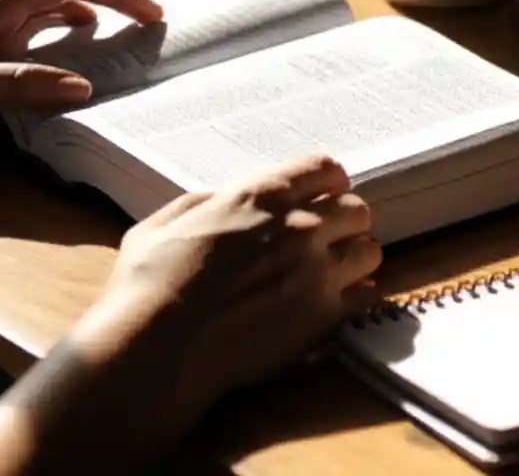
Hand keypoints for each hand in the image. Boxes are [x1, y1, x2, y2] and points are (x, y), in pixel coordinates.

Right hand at [108, 153, 382, 401]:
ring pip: (370, 251)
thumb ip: (201, 204)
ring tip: (332, 273)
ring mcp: (317, 273)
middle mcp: (299, 228)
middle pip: (357, 209)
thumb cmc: (148, 286)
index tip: (319, 196)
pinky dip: (356, 297)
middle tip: (325, 239)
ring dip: (353, 259)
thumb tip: (221, 201)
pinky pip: (367, 297)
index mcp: (261, 196)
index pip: (326, 169)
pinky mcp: (323, 318)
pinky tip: (336, 302)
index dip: (325, 183)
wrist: (157, 349)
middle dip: (343, 222)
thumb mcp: (162, 224)